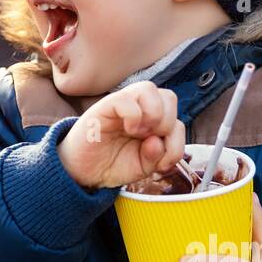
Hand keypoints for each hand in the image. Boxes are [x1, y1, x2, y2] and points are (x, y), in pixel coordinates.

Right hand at [58, 82, 185, 188]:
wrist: (84, 172)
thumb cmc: (113, 164)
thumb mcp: (143, 167)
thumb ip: (158, 156)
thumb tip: (157, 142)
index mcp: (152, 121)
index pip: (177, 117)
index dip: (176, 141)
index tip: (162, 163)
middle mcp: (140, 108)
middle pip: (168, 96)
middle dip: (168, 123)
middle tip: (150, 141)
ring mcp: (122, 105)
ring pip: (148, 89)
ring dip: (153, 115)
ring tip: (139, 133)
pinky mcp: (104, 107)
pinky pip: (124, 99)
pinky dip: (133, 116)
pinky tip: (128, 130)